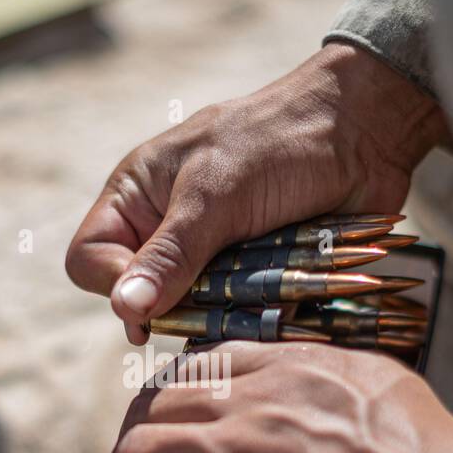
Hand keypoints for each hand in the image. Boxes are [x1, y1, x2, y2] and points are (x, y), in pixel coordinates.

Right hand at [65, 44, 447, 342]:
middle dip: (175, 308)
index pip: (88, 262)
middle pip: (139, 299)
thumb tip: (126, 311)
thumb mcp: (216, 194)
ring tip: (255, 296)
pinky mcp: (250, 277)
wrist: (363, 131)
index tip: (163, 292)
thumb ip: (171, 254)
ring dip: (218, 317)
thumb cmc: (279, 142)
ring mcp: (208, 258)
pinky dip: (250, 321)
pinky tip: (275, 309)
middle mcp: (163, 231)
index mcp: (136, 197)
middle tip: (218, 296)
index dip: (117, 285)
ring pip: (188, 318)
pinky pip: (233, 319)